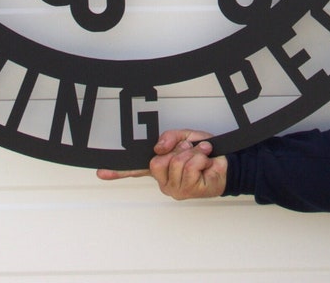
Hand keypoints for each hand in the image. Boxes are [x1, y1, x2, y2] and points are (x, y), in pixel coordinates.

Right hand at [96, 129, 227, 199]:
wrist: (228, 162)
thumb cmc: (206, 152)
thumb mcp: (185, 137)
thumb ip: (170, 138)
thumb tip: (158, 147)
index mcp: (161, 167)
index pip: (135, 169)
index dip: (117, 171)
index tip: (101, 171)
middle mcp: (164, 180)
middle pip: (157, 162)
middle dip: (176, 150)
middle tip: (189, 150)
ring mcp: (175, 188)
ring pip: (176, 164)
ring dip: (192, 153)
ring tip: (200, 155)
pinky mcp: (188, 192)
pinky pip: (190, 168)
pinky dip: (200, 158)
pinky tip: (205, 162)